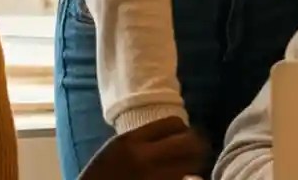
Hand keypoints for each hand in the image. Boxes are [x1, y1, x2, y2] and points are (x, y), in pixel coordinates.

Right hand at [78, 117, 208, 179]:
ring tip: (189, 169)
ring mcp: (153, 178)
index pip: (173, 123)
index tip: (183, 138)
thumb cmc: (101, 176)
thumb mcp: (115, 150)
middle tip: (195, 154)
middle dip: (196, 147)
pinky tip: (181, 179)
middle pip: (189, 142)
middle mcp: (143, 157)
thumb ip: (141, 140)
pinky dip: (186, 179)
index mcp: (130, 141)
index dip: (183, 130)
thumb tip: (175, 136)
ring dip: (193, 167)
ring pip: (190, 166)